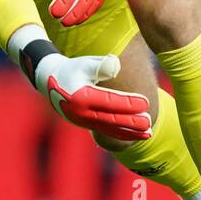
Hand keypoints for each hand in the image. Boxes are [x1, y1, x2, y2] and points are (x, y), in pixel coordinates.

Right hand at [29, 51, 151, 141]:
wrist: (51, 81)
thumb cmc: (73, 68)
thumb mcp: (84, 63)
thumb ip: (100, 65)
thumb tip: (116, 64)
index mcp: (81, 96)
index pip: (109, 102)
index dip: (128, 103)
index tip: (146, 102)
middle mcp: (81, 113)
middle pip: (111, 119)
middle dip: (131, 122)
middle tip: (149, 122)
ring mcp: (83, 121)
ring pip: (110, 129)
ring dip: (130, 132)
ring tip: (149, 133)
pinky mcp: (86, 124)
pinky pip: (107, 131)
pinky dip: (122, 134)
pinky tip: (137, 136)